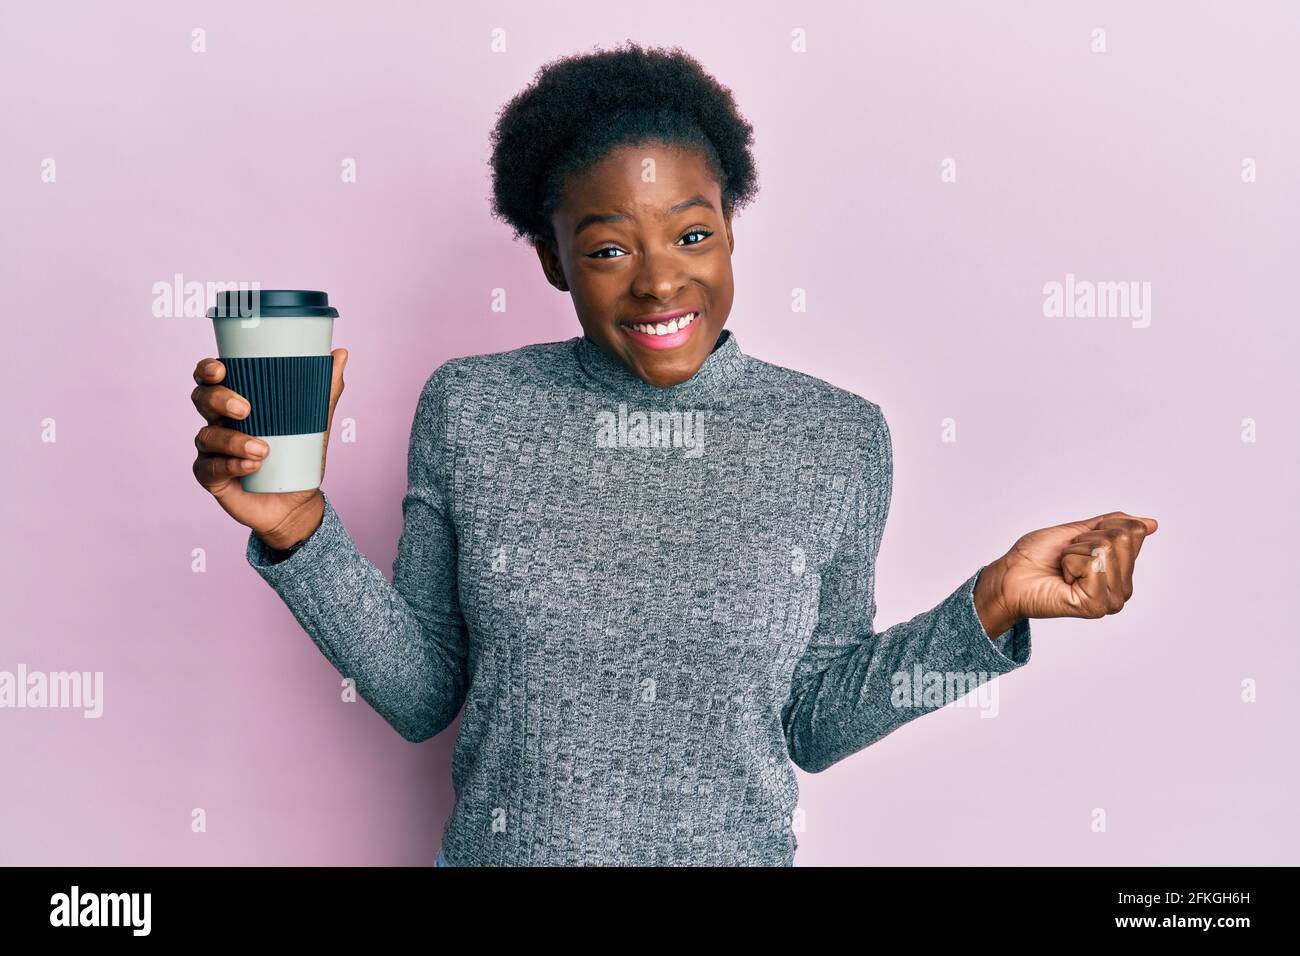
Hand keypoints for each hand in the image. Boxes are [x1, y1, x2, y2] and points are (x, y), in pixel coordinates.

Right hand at [191, 348, 348, 547]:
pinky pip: (211, 468)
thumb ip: (324, 389)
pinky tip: (251, 467)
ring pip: (207, 435)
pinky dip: (231, 465)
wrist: (297, 500)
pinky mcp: (211, 477)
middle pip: (201, 399)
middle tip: (246, 409)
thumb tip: (341, 353)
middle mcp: (218, 421)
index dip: (208, 369)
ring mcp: (211, 450)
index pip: (210, 377)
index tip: (221, 369)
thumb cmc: (299, 455)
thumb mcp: (315, 422)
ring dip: (233, 440)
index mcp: (235, 401)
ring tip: (263, 450)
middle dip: (219, 399)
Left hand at [981, 512, 1158, 630]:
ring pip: (1107, 549)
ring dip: (1076, 552)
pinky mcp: (1096, 605)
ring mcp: (1110, 600)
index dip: (1097, 528)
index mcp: (1121, 573)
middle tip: (1066, 559)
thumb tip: (1150, 524)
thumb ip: (1113, 526)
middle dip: (1086, 540)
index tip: (1077, 545)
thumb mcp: (1079, 532)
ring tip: (1063, 569)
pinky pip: (1094, 564)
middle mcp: (1121, 590)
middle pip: (1121, 538)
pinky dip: (1070, 563)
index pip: (1132, 531)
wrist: (1009, 575)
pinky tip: (1062, 579)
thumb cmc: (1037, 556)